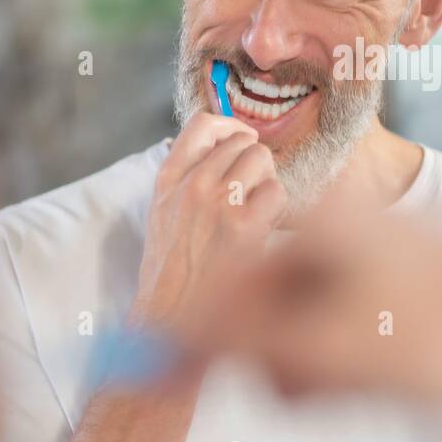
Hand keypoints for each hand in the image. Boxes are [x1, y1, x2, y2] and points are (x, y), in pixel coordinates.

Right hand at [128, 112, 286, 330]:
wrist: (172, 316)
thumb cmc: (173, 271)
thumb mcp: (164, 214)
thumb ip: (188, 180)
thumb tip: (225, 151)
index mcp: (169, 179)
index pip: (202, 124)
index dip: (230, 127)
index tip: (241, 142)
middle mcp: (192, 184)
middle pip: (242, 141)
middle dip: (254, 162)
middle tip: (252, 192)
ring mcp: (218, 202)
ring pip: (262, 159)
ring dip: (267, 181)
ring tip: (256, 211)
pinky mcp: (244, 226)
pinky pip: (276, 192)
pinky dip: (277, 209)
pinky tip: (264, 230)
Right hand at [192, 212, 441, 410]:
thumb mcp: (341, 351)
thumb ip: (247, 342)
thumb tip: (171, 340)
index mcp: (323, 223)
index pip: (227, 278)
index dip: (198, 337)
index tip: (170, 383)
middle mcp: (345, 228)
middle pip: (265, 298)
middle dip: (274, 355)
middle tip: (313, 390)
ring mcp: (375, 257)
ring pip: (306, 319)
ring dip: (312, 365)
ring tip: (361, 385)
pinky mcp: (399, 287)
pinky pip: (344, 325)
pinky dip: (345, 360)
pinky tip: (379, 378)